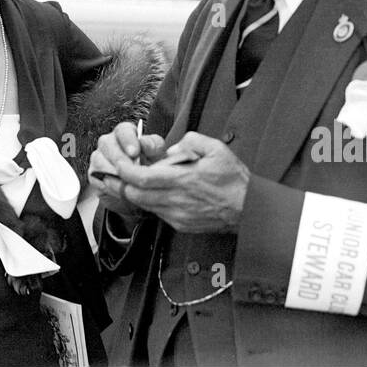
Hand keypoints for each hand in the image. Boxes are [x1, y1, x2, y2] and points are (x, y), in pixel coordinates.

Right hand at [89, 122, 165, 220]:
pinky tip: (121, 189)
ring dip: (113, 173)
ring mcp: (98, 157)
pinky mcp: (93, 174)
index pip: (122, 130)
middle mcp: (108, 142)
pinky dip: (109, 185)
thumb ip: (153, 144)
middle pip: (106, 144)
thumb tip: (144, 143)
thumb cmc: (150, 164)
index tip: (135, 152)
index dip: (128, 140)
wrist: (142, 184)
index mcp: (124, 132)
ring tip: (128, 181)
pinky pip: (96, 178)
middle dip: (120, 158)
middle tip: (131, 170)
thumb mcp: (157, 153)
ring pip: (99, 161)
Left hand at [113, 133, 249, 232]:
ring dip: (135, 193)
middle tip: (117, 172)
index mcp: (183, 180)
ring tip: (132, 181)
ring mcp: (178, 216)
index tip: (120, 162)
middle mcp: (177, 201)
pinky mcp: (181, 225)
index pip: (143, 178)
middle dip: (122, 183)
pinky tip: (154, 193)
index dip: (126, 170)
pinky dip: (151, 202)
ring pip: (144, 206)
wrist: (249, 211)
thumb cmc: (234, 181)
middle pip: (135, 195)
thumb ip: (191, 141)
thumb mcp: (216, 149)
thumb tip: (173, 149)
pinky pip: (158, 213)